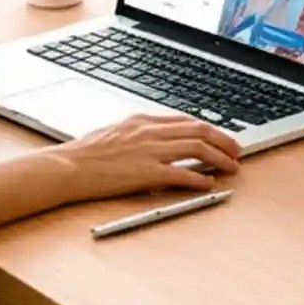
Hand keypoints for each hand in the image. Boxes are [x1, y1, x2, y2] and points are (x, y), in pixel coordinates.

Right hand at [50, 114, 240, 201]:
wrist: (67, 166)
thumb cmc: (84, 154)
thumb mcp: (114, 133)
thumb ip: (138, 134)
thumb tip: (156, 141)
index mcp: (142, 120)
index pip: (185, 120)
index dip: (208, 128)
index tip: (219, 136)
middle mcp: (149, 131)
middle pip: (198, 130)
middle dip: (223, 139)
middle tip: (237, 150)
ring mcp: (149, 151)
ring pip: (197, 148)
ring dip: (219, 157)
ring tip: (231, 167)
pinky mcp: (146, 173)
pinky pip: (182, 174)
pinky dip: (200, 179)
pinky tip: (208, 184)